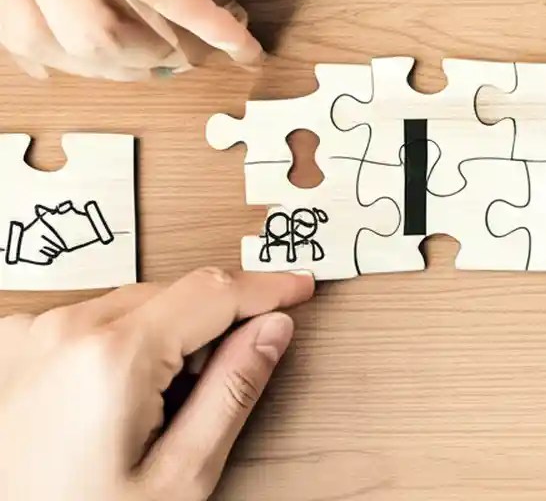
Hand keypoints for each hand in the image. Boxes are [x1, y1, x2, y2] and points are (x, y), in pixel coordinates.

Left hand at [0, 267, 314, 499]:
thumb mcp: (179, 476)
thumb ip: (232, 392)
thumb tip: (272, 331)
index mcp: (114, 358)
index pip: (215, 292)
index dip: (268, 288)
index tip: (298, 287)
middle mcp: (63, 333)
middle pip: (172, 295)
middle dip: (210, 326)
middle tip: (212, 391)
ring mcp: (26, 339)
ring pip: (128, 306)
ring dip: (158, 338)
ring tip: (148, 413)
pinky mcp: (8, 350)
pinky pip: (83, 324)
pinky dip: (112, 346)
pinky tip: (108, 402)